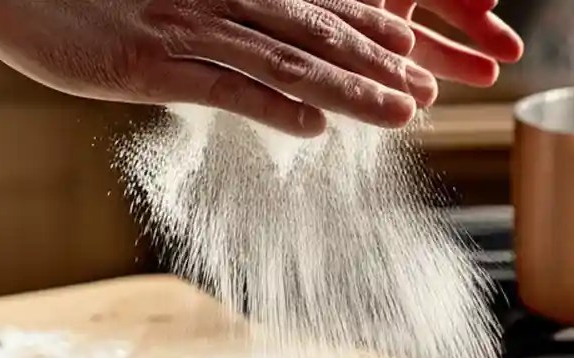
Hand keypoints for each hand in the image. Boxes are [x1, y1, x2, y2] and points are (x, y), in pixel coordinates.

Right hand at [0, 0, 519, 136]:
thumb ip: (210, 24)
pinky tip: (317, 129)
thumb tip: (256, 61)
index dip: (368, 30)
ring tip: (400, 113)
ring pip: (284, 60)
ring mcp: (182, 28)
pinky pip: (223, 87)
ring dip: (348, 89)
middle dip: (377, 63)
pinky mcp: (147, 65)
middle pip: (314, 31)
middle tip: (426, 92)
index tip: (413, 55)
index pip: (312, 5)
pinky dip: (274, 108)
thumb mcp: (157, 0)